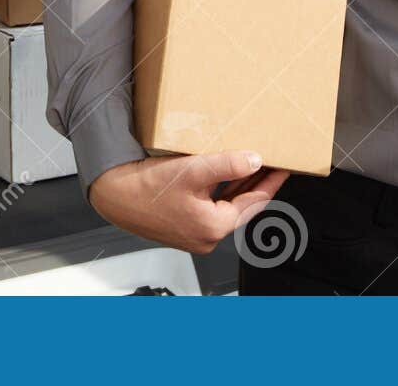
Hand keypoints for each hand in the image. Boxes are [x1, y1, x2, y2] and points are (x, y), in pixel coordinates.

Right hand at [88, 151, 290, 254]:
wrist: (114, 196)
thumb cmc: (147, 188)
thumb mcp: (193, 171)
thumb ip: (228, 166)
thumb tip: (255, 161)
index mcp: (214, 227)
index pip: (254, 202)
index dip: (271, 181)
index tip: (283, 166)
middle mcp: (207, 237)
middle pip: (242, 206)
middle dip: (257, 183)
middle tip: (270, 163)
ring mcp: (195, 234)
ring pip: (227, 207)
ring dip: (239, 186)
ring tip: (250, 165)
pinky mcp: (183, 227)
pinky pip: (212, 208)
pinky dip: (221, 192)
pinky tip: (221, 175)